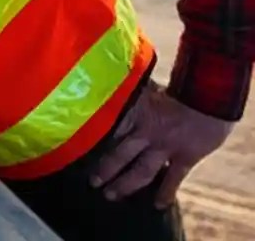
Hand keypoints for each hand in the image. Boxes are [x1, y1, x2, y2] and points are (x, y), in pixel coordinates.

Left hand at [90, 80, 234, 207]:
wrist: (211, 94)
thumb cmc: (181, 86)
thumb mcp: (150, 87)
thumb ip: (134, 93)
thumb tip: (115, 84)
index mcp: (135, 112)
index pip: (108, 128)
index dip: (93, 139)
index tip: (79, 149)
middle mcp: (146, 132)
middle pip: (119, 155)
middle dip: (105, 169)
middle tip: (93, 182)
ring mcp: (165, 146)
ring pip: (140, 171)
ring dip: (125, 185)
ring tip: (111, 195)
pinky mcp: (185, 157)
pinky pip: (173, 179)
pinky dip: (165, 193)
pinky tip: (159, 205)